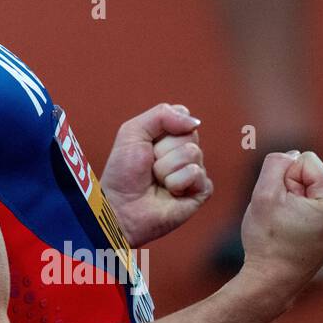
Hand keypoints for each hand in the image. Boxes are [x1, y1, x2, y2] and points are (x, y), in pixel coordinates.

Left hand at [100, 103, 212, 246]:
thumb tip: (195, 122)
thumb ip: (161, 115)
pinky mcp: (201, 191)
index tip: (146, 144)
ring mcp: (194, 171)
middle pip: (189, 135)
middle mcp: (185, 152)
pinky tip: (169, 192)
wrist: (120, 207)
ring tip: (156, 180)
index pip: (183, 116)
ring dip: (165, 168)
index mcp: (169, 136)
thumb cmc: (123, 171)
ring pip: (192, 153)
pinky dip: (176, 182)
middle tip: (149, 165)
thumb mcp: (132, 132)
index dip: (163, 129)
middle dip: (162, 150)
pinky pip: (196, 174)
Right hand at [238, 151, 322, 307]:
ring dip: (288, 199)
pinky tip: (290, 229)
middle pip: (306, 171)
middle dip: (287, 188)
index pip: (302, 160)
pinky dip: (294, 209)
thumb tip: (292, 156)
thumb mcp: (264, 194)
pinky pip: (307, 198)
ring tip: (285, 224)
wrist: (273, 280)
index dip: (283, 179)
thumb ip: (276, 162)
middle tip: (282, 218)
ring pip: (304, 185)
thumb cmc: (269, 241)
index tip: (281, 207)